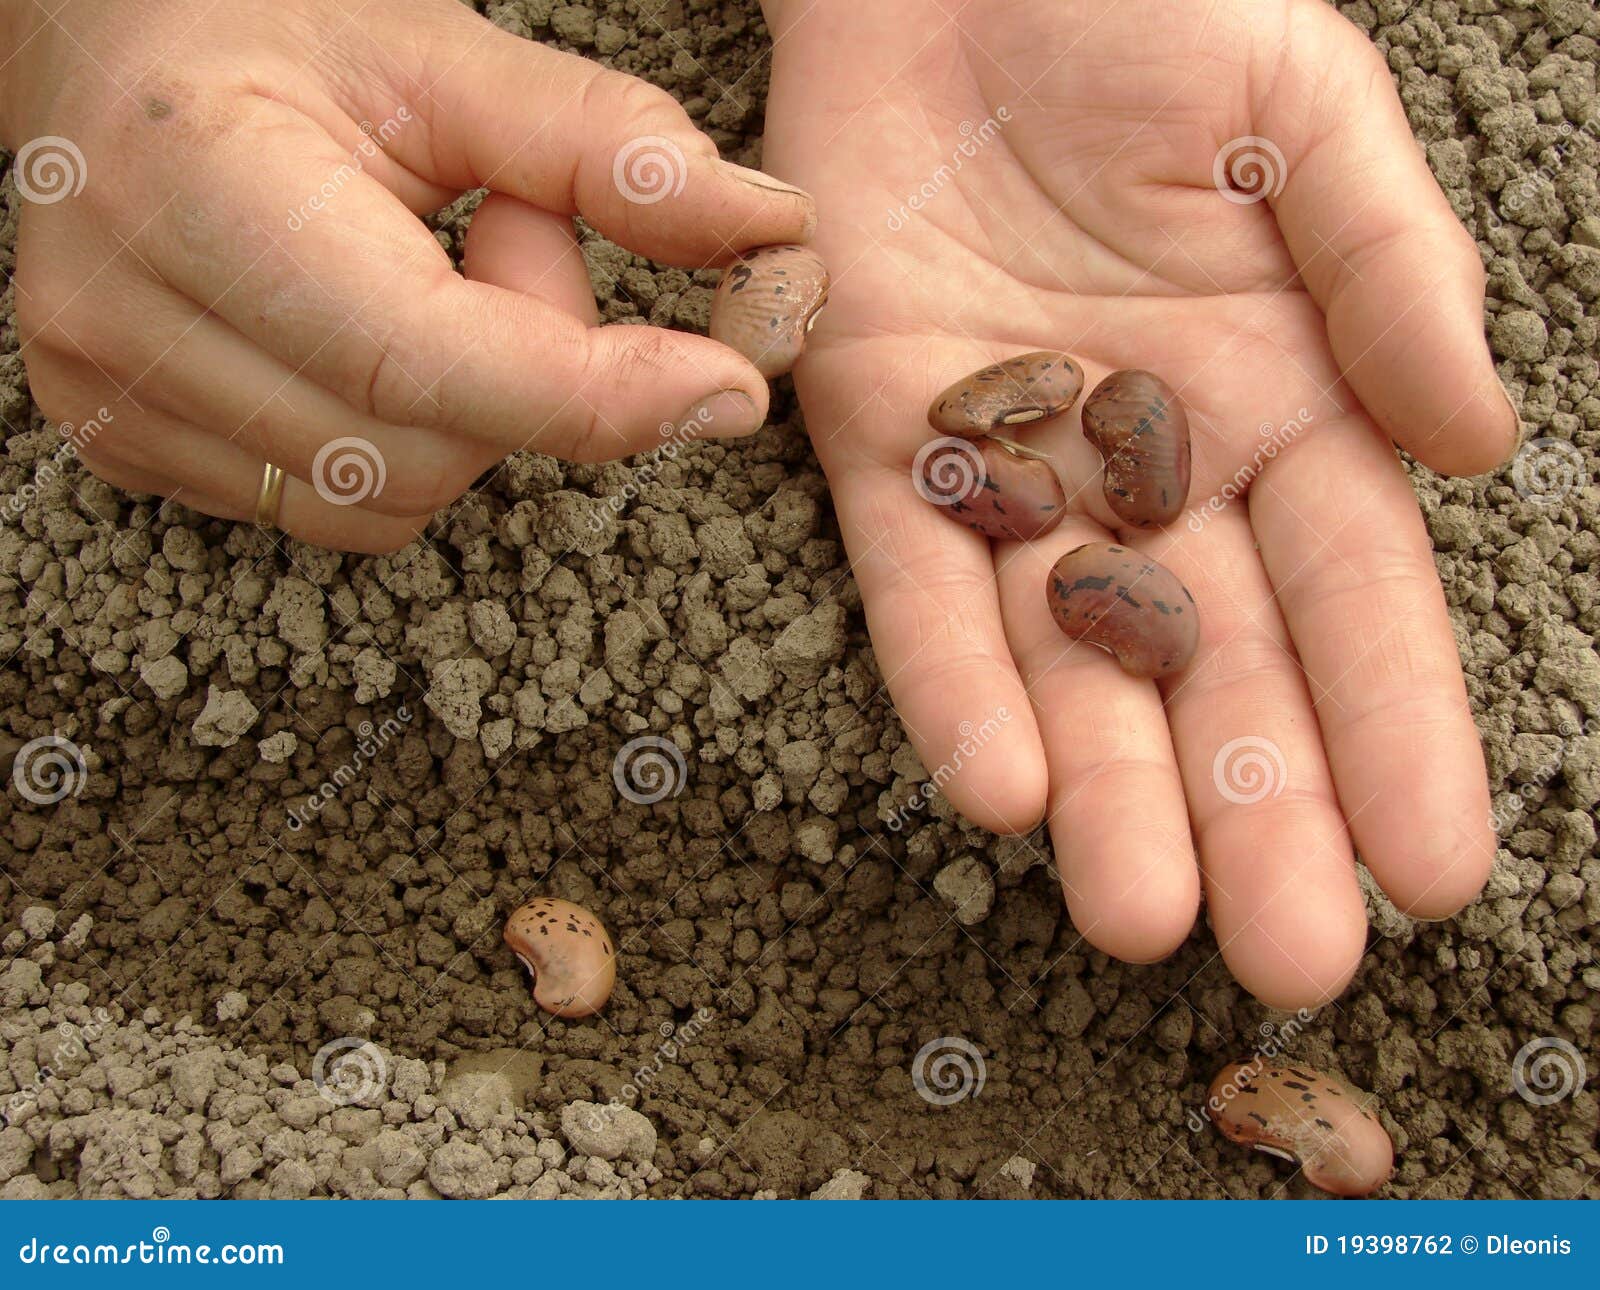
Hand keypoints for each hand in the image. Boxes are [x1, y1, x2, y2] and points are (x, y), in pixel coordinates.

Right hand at [0, 0, 813, 549]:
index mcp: (197, 189)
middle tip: (513, 234)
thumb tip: (766, 229)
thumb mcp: (443, 54)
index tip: (726, 388)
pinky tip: (374, 333)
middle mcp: (126, 318)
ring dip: (468, 408)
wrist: (109, 55)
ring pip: (391, 498)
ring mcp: (115, 400)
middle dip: (526, 366)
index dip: (589, 391)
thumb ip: (605, 147)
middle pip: (425, 451)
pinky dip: (406, 439)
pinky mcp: (130, 447)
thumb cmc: (273, 32)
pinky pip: (340, 508)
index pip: (419, 357)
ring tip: (429, 272)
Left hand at [761, 0, 1516, 1006]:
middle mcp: (1149, 464)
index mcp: (1282, 401)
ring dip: (1104, 788)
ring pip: (1066, 656)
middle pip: (1214, 662)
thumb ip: (1395, 276)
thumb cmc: (1150, 6)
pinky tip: (998, 787)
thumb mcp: (1310, 117)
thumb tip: (1479, 446)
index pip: (1354, 598)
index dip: (1396, 731)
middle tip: (1287, 958)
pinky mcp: (876, 433)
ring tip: (1136, 916)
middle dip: (1254, 809)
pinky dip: (951, 679)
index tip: (1435, 871)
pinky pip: (913, 579)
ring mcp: (1009, 460)